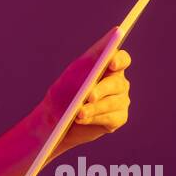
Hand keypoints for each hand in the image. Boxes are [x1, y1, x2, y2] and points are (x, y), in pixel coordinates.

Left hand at [40, 27, 132, 158]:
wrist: (53, 122)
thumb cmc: (61, 94)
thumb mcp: (71, 77)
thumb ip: (89, 64)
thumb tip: (104, 53)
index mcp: (108, 67)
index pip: (122, 58)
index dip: (119, 59)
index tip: (111, 61)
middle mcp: (118, 82)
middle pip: (119, 82)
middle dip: (102, 89)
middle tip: (87, 95)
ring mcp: (120, 101)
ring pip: (116, 102)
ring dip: (95, 107)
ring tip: (78, 112)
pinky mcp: (117, 119)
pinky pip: (113, 117)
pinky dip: (96, 118)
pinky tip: (82, 118)